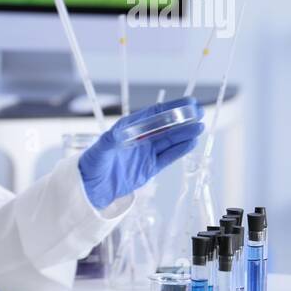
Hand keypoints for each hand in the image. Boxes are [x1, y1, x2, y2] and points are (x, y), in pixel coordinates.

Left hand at [78, 97, 204, 209]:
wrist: (90, 188)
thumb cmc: (91, 165)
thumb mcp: (99, 151)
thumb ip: (110, 141)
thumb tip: (118, 133)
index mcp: (128, 128)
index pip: (153, 114)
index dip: (170, 108)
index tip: (187, 102)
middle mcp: (139, 138)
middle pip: (165, 126)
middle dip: (183, 119)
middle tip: (199, 111)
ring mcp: (145, 153)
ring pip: (169, 141)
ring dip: (184, 134)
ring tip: (199, 127)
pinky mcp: (149, 167)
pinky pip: (168, 157)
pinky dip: (179, 150)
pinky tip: (191, 143)